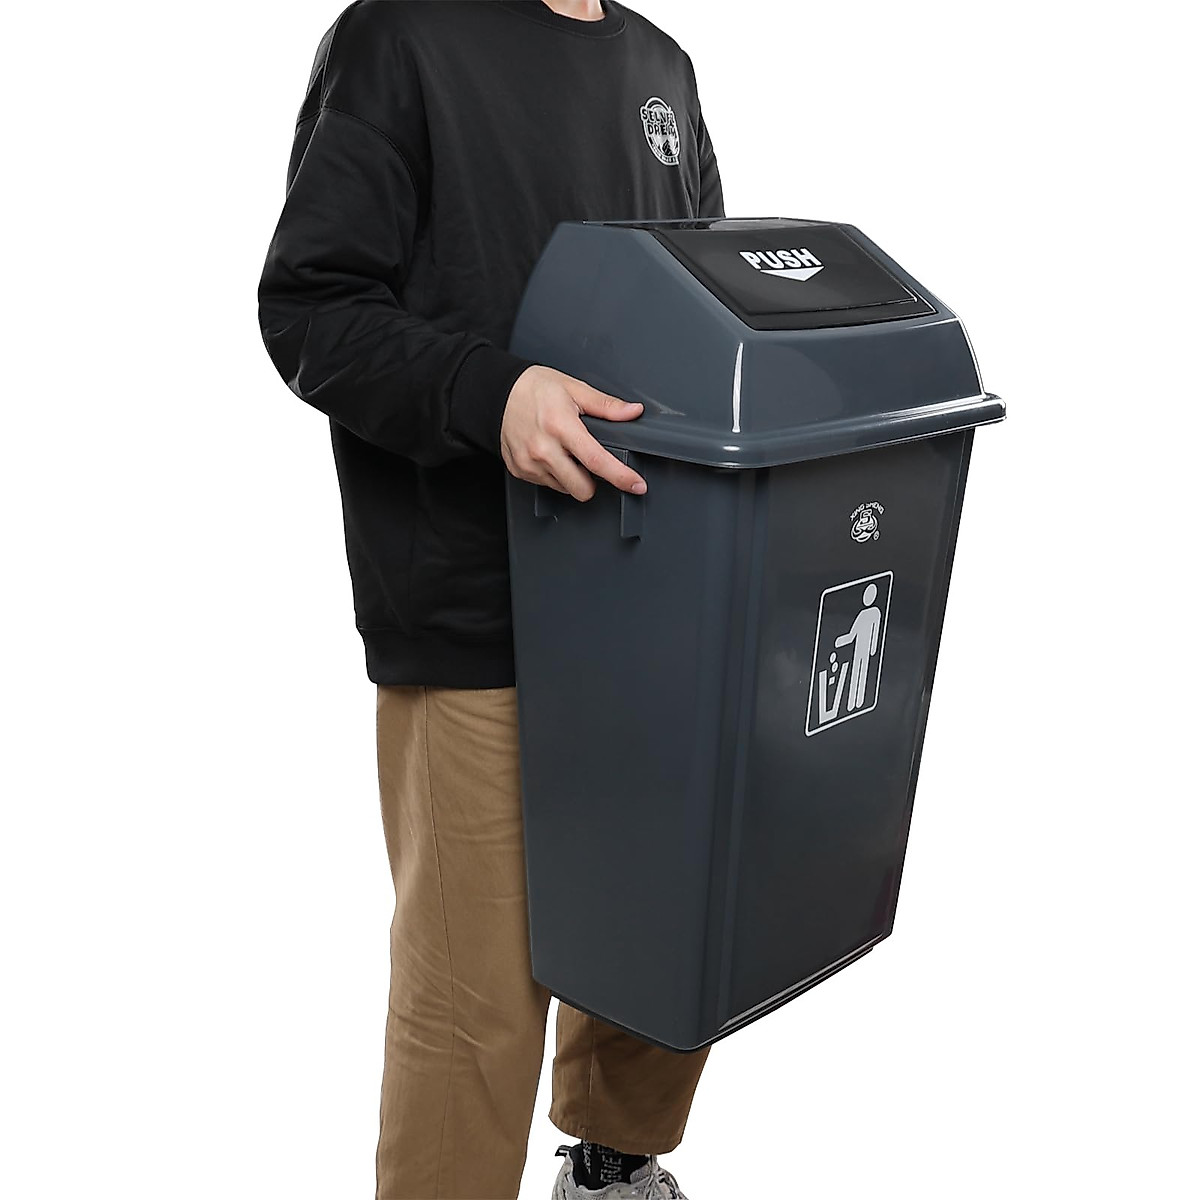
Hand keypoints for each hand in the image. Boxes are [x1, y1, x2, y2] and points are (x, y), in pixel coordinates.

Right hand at [500, 366, 646, 500]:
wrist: (498, 392)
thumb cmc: (534, 388)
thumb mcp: (573, 388)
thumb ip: (606, 405)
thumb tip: (632, 412)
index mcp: (560, 426)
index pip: (596, 460)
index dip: (620, 476)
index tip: (636, 485)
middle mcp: (543, 449)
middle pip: (582, 488)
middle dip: (592, 480)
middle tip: (588, 460)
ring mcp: (529, 463)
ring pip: (565, 489)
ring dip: (571, 476)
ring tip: (563, 450)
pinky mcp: (519, 470)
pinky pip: (547, 484)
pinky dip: (553, 473)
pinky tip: (548, 453)